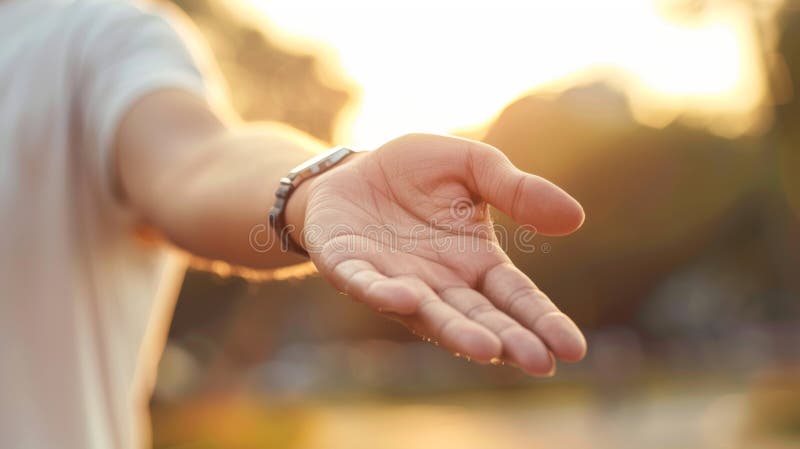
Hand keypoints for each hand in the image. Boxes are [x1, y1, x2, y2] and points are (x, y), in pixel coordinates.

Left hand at [296, 134, 585, 375]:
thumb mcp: (472, 166)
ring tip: (485, 349)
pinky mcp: (350, 269)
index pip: (516, 297)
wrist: (351, 170)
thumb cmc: (416, 173)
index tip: (573, 349)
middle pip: (480, 317)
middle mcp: (440, 284)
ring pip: (430, 313)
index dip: (543, 322)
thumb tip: (576, 218)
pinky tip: (406, 298)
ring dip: (455, 331)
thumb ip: (516, 190)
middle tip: (539, 363)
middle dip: (508, 340)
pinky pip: (367, 285)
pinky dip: (384, 294)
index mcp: (475, 262)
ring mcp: (396, 281)